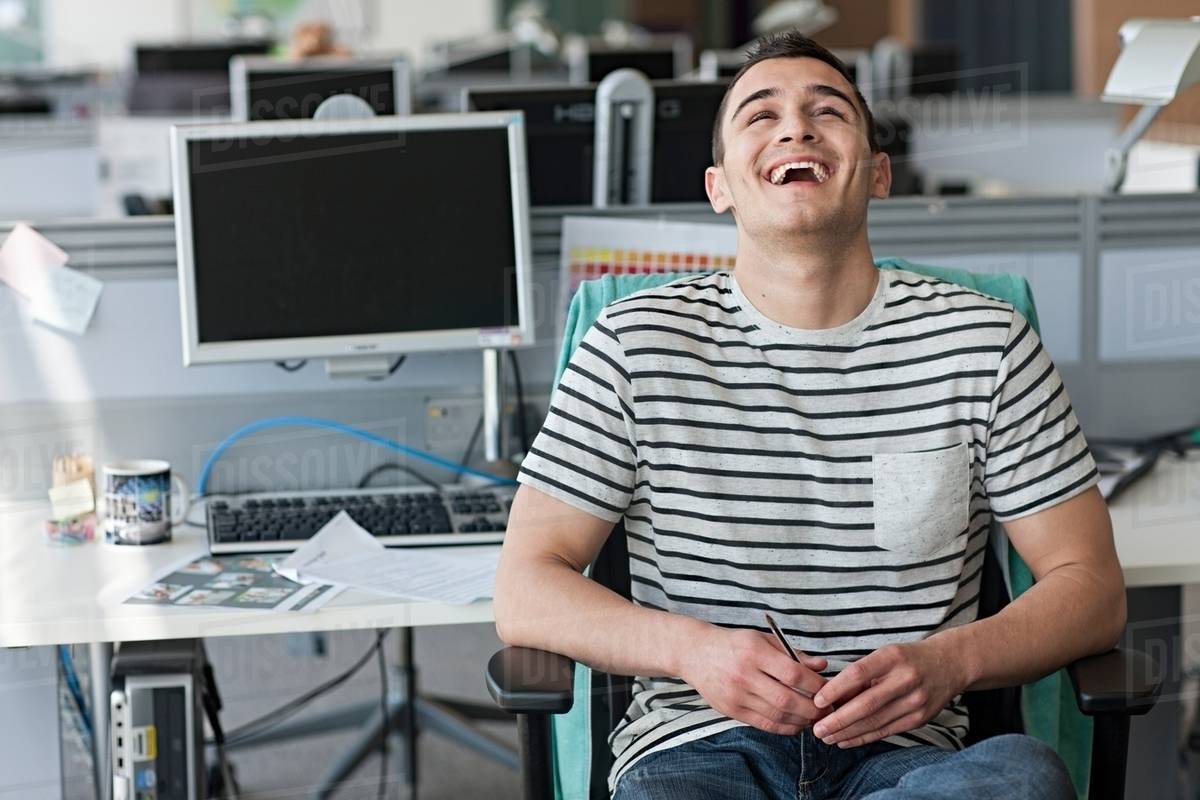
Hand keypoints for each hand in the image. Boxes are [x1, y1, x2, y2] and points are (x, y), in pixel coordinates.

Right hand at [678, 623, 831, 735]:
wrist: (696, 653)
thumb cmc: (734, 644)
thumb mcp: (763, 639)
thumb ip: (793, 653)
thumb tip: (822, 666)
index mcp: (754, 652)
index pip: (793, 674)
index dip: (815, 685)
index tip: (828, 690)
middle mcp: (744, 675)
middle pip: (786, 700)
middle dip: (812, 709)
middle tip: (827, 711)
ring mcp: (736, 695)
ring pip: (776, 716)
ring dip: (800, 721)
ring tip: (814, 718)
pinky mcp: (731, 710)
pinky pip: (763, 724)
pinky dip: (783, 728)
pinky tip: (795, 724)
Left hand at [810, 639, 968, 747]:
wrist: (950, 663)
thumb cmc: (908, 658)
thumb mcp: (886, 654)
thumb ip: (862, 674)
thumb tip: (830, 697)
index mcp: (892, 657)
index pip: (858, 674)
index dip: (836, 689)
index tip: (817, 700)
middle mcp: (906, 679)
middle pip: (866, 704)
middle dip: (838, 719)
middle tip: (817, 728)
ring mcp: (916, 701)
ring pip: (875, 721)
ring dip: (847, 732)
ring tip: (826, 737)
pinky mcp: (920, 718)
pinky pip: (887, 731)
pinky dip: (864, 738)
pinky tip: (846, 740)